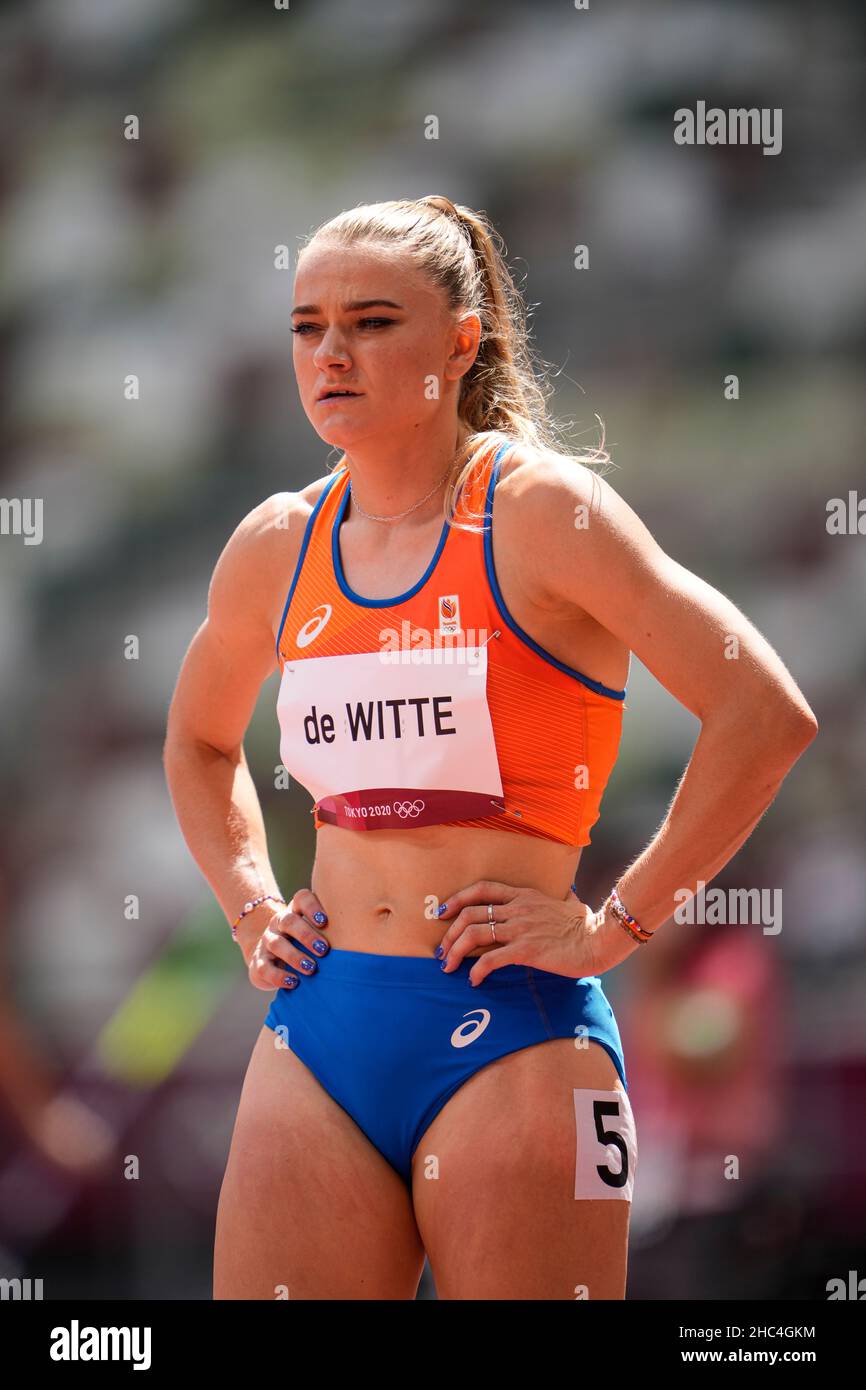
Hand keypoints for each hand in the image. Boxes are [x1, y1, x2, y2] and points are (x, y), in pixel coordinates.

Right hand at [242, 888, 330, 990]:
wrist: (271, 956)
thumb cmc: (307, 943)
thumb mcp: (319, 933)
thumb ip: (337, 930)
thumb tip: (372, 938)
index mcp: (296, 910)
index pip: (302, 898)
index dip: (312, 907)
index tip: (325, 921)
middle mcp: (280, 922)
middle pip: (288, 920)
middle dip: (306, 935)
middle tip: (323, 950)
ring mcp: (267, 941)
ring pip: (276, 943)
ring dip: (295, 956)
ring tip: (312, 969)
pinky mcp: (259, 962)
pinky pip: (265, 967)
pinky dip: (279, 976)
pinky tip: (294, 983)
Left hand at [434, 879, 640, 984]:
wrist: (601, 938)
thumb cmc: (588, 925)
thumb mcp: (568, 904)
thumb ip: (561, 899)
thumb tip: (568, 895)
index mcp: (524, 895)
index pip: (481, 889)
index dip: (457, 899)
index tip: (443, 912)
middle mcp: (518, 908)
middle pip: (469, 913)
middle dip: (450, 933)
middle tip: (442, 950)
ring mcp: (521, 928)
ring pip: (474, 934)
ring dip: (455, 952)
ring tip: (448, 967)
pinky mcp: (526, 949)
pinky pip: (490, 959)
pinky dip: (476, 970)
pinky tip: (473, 980)